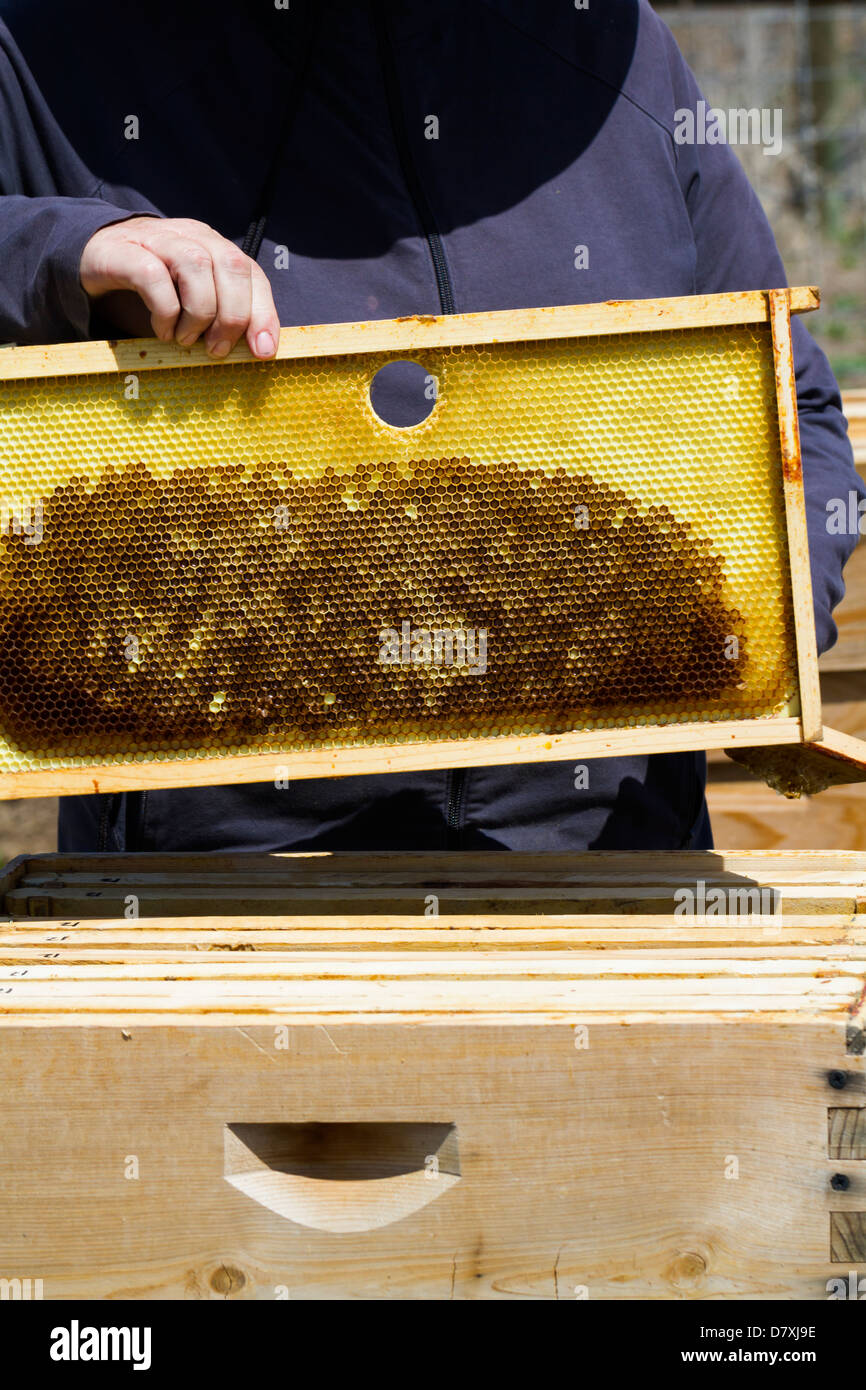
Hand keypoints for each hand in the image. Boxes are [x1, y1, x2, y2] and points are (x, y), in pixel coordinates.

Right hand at [79, 215, 278, 357]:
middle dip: (233, 316)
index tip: (263, 351)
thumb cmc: (150, 290)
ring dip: (199, 313)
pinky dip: (165, 311)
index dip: (263, 313)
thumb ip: (221, 320)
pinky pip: (153, 276)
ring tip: (186, 341)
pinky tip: (162, 331)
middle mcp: (192, 237)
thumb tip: (256, 353)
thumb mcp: (191, 305)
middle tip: (217, 351)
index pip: (252, 273)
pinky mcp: (124, 250)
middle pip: (231, 265)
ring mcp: (158, 239)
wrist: (91, 261)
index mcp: (214, 248)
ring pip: (197, 265)